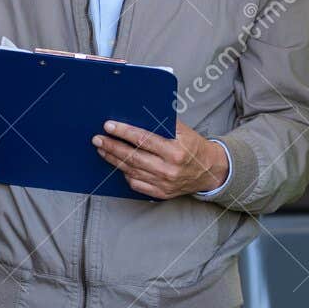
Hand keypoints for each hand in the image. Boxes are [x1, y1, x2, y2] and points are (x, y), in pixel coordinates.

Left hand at [93, 120, 228, 198]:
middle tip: (98, 139)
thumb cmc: (194, 147)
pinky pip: (137, 185)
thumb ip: (163, 124)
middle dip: (112, 147)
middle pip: (133, 157)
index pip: (143, 139)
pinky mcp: (161, 193)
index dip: (124, 132)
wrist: (210, 171)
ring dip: (114, 160)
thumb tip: (137, 114)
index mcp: (175, 151)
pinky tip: (118, 165)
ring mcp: (164, 184)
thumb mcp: (184, 131)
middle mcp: (169, 169)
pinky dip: (126, 174)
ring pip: (132, 171)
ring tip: (102, 149)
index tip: (109, 126)